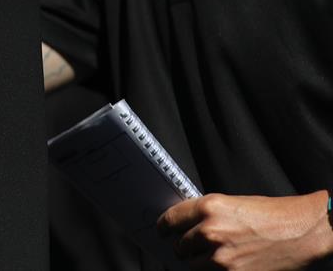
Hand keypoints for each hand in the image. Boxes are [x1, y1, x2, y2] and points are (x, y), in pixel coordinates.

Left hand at [158, 192, 332, 268]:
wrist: (304, 232)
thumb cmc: (274, 215)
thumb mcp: (233, 203)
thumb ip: (208, 214)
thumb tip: (187, 224)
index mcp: (208, 208)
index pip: (170, 220)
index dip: (164, 228)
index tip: (163, 232)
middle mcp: (210, 231)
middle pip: (179, 246)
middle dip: (185, 247)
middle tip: (194, 247)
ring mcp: (221, 257)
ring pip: (192, 265)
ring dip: (199, 263)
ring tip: (214, 258)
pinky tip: (224, 266)